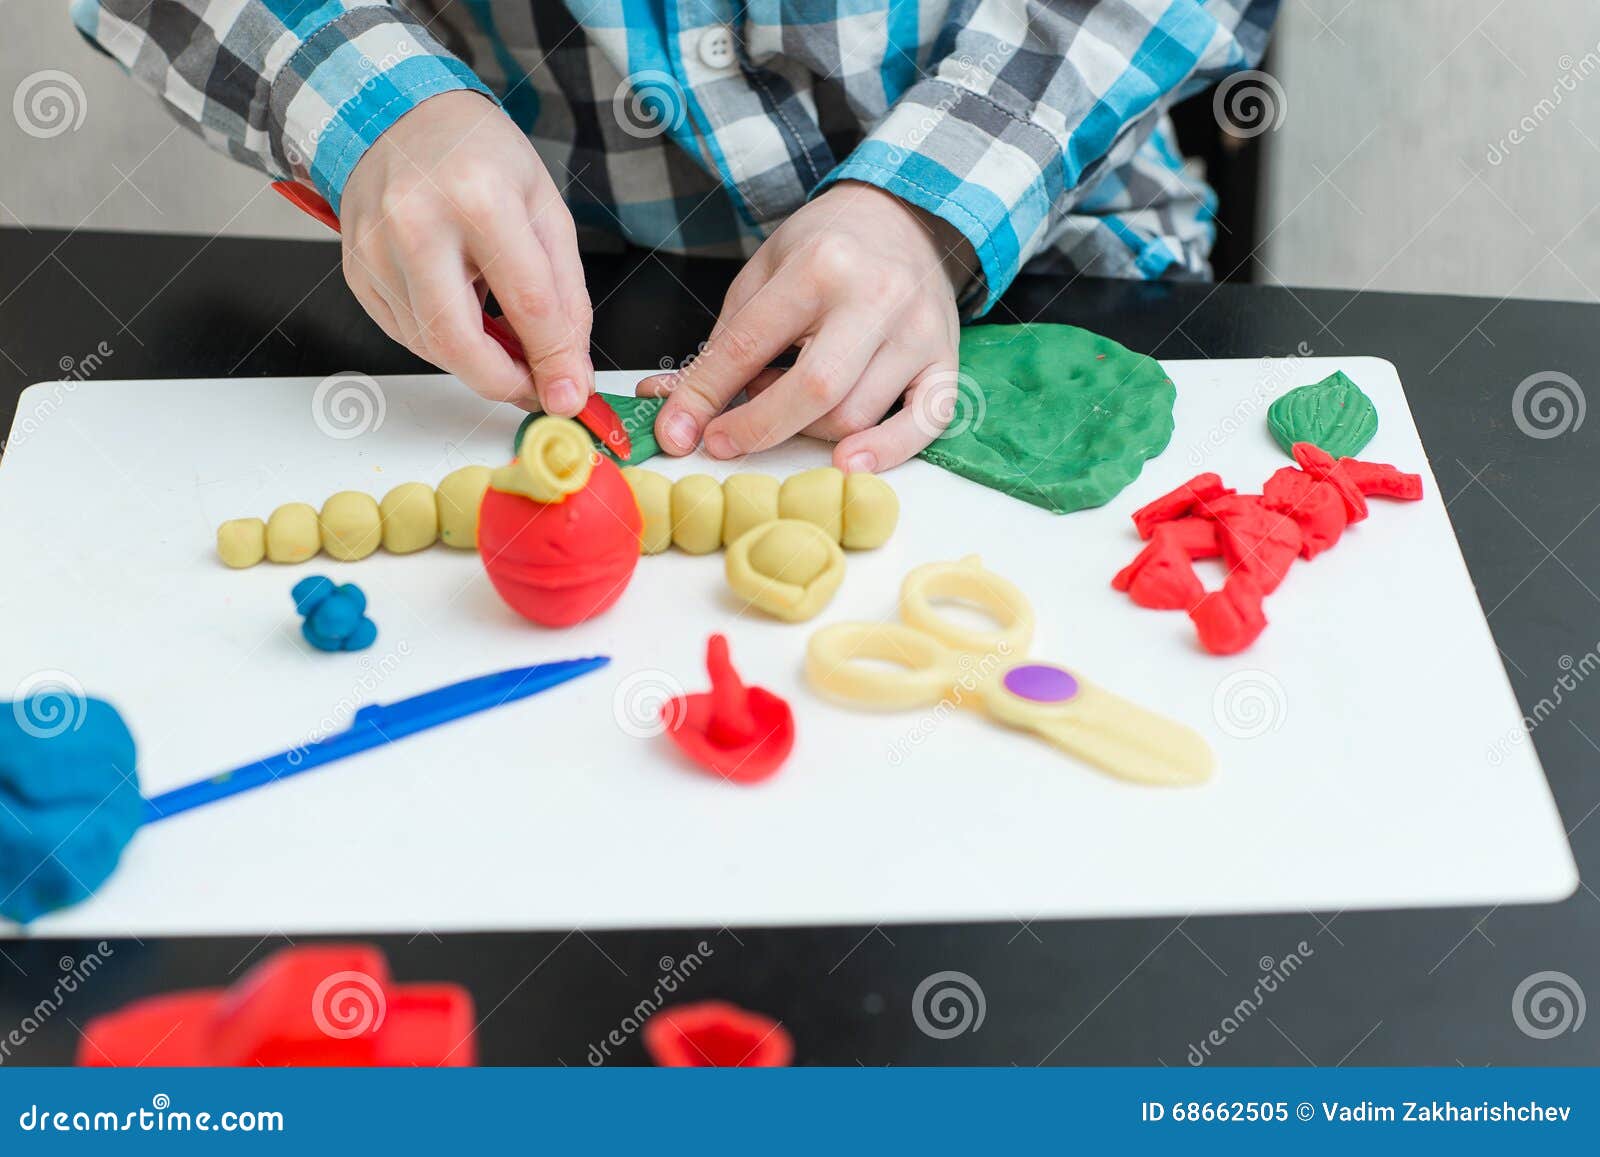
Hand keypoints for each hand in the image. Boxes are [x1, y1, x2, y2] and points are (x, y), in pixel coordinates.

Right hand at [339, 91, 592, 414]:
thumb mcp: (545, 211)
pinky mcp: (356, 271)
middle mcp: (415, 222)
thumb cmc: (479, 156)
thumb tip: (570, 374)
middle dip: (504, 382)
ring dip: (477, 361)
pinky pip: (406, 334)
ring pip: (431, 346)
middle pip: (459, 342)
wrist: (400, 116)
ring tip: (504, 336)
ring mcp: (375, 249)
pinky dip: (444, 342)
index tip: (570, 397)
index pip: (526, 304)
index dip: (553, 362)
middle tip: (534, 387)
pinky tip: (463, 312)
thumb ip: (566, 299)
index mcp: (478, 197)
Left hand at [637, 181, 976, 471]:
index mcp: (822, 264)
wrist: (905, 218)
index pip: (752, 345)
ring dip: (808, 429)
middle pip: (815, 390)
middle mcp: (878, 296)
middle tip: (723, 441)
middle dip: (758, 427)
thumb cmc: (827, 249)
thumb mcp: (765, 274)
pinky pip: (926, 423)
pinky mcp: (947, 360)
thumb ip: (725, 344)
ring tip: (791, 402)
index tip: (677, 432)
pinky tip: (850, 461)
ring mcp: (919, 331)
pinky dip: (887, 451)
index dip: (707, 396)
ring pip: (856, 416)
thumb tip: (678, 412)